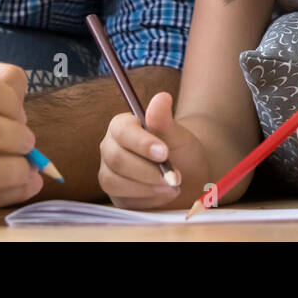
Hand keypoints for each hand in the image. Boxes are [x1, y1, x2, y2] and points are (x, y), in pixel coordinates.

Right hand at [98, 91, 210, 209]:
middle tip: (174, 176)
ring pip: (115, 182)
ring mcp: (110, 173)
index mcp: (122, 126)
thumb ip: (164, 119)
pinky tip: (164, 194)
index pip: (122, 131)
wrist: (188, 176)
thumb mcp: (177, 135)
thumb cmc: (181, 151)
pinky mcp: (115, 195)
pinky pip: (123, 201)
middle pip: (117, 160)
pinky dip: (147, 200)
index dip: (141, 143)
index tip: (164, 153)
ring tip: (173, 186)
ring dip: (147, 187)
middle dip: (147, 170)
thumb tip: (162, 97)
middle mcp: (110, 148)